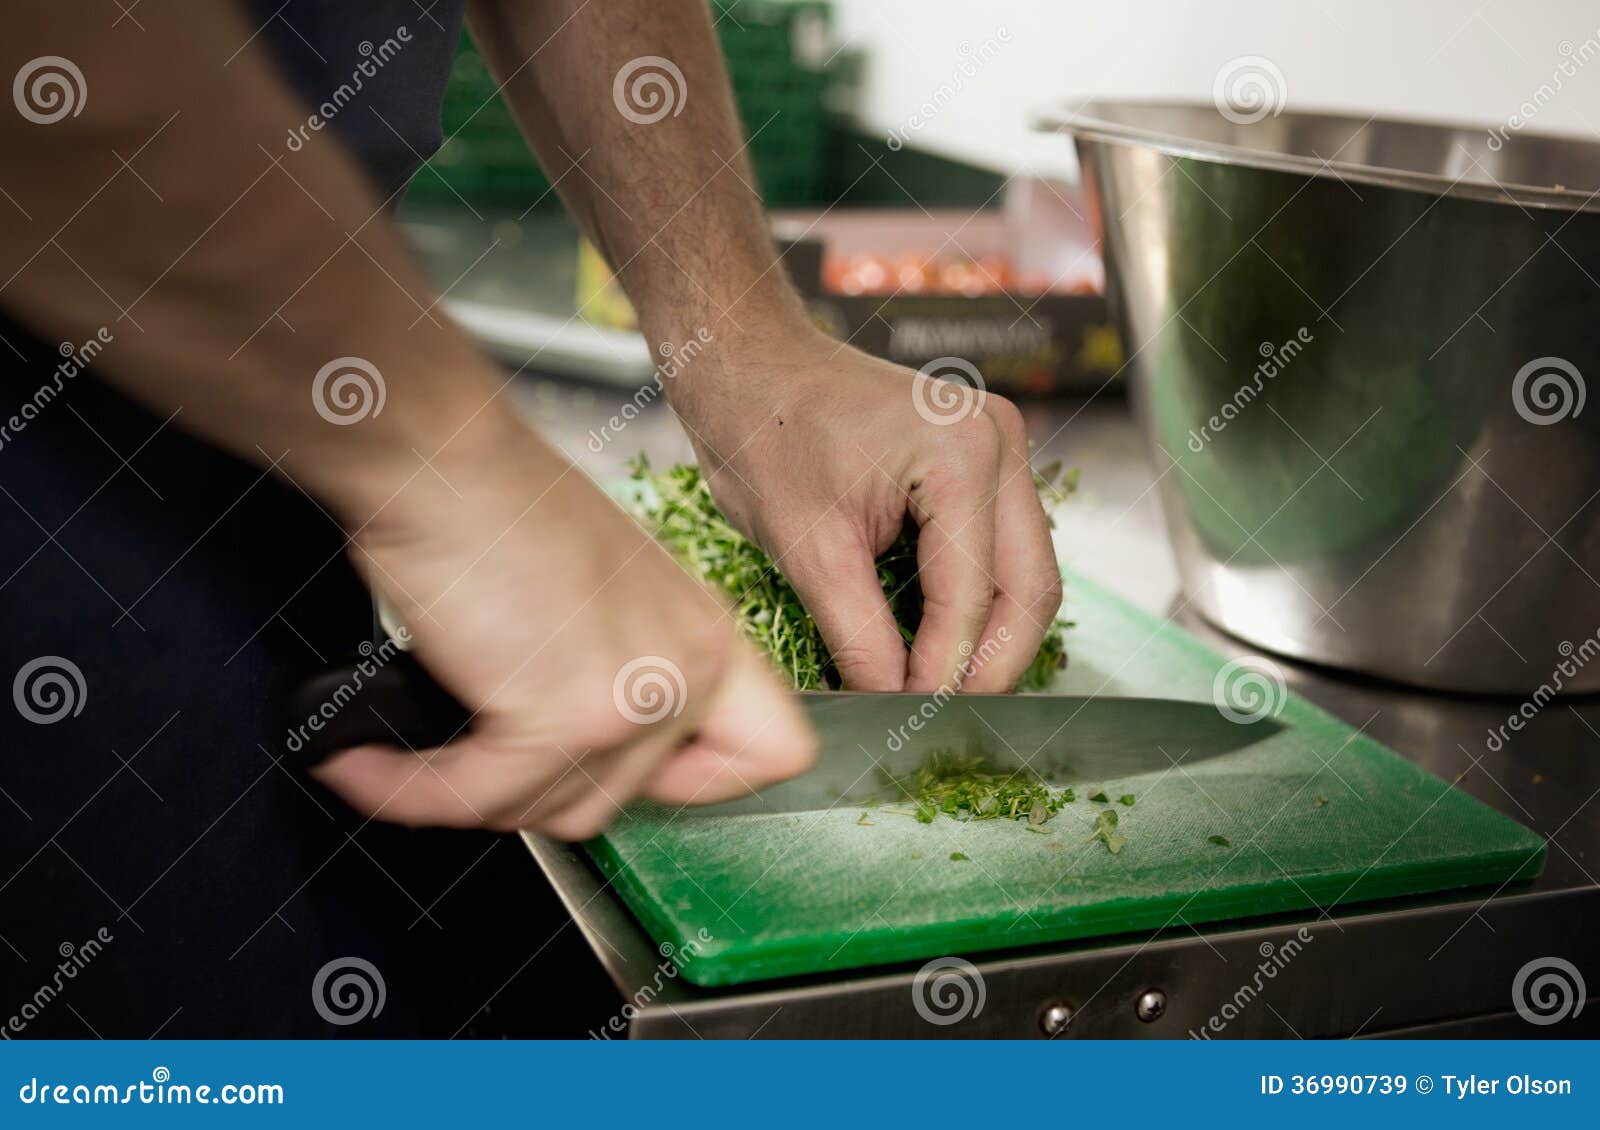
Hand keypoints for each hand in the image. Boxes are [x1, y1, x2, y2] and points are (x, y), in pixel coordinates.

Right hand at [311, 413, 816, 839]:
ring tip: (412, 755)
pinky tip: (367, 764)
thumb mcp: (601, 592)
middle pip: (628, 802)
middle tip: (477, 755)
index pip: (772, 755)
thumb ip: (622, 671)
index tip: (639, 779)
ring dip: (466, 795)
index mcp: (707, 633)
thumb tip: (588, 756)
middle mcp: (688, 667)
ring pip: (551, 812)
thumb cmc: (498, 506)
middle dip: (537, 789)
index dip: (703, 782)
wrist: (443, 457)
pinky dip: (409, 790)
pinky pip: (479, 798)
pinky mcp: (561, 715)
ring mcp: (635, 697)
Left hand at [666, 325, 1062, 692]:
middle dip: (990, 663)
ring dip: (990, 636)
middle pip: (1030, 587)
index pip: (972, 595)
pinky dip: (979, 600)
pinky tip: (941, 641)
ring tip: (941, 689)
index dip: (944, 671)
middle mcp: (1000, 442)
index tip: (911, 721)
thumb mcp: (808, 552)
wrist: (750, 368)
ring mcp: (1000, 446)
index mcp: (962, 454)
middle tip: (942, 719)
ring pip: (1026, 572)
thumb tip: (894, 705)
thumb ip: (861, 636)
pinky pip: (1002, 547)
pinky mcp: (984, 459)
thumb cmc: (763, 436)